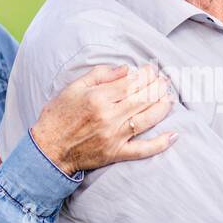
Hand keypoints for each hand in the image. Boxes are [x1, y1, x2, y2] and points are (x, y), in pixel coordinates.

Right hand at [30, 63, 175, 174]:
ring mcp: (115, 136)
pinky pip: (143, 150)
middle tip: (165, 80)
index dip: (145, 75)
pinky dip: (160, 144)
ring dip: (163, 107)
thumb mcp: (73, 88)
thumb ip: (99, 75)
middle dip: (157, 87)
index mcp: (98, 98)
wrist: (48, 149)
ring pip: (147, 119)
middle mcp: (109, 116)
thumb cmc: (58, 116)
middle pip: (142, 98)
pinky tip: (174, 135)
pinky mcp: (116, 153)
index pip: (131, 83)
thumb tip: (125, 69)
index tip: (152, 70)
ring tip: (170, 97)